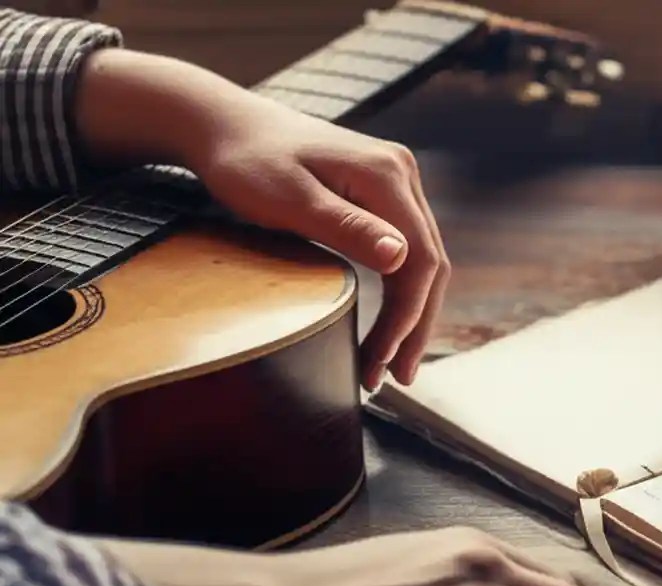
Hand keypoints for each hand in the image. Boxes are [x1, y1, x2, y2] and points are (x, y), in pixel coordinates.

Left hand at [187, 101, 446, 391]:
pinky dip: (401, 289)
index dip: (407, 318)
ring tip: (391, 361)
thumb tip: (402, 258)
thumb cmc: (245, 161)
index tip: (383, 362)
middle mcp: (401, 173)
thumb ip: (347, 228)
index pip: (419, 259)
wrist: (223, 124)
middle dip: (415, 325)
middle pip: (430, 262)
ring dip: (412, 312)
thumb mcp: (290, 200)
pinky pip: (406, 246)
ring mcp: (394, 180)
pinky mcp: (381, 190)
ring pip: (423, 258)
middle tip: (394, 377)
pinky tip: (391, 318)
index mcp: (387, 174)